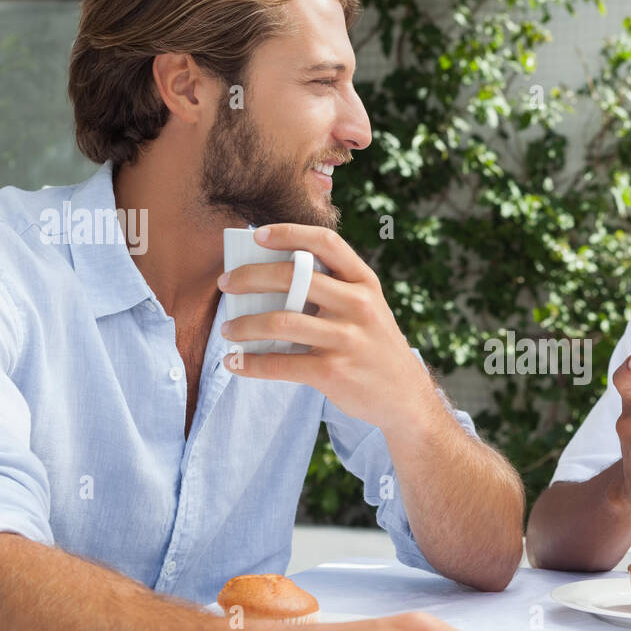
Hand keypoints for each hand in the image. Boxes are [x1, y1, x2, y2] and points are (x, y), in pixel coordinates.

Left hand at [218, 224, 435, 430]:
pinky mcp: (333, 372)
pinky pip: (280, 364)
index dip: (289, 233)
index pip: (326, 243)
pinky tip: (235, 362)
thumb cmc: (373, 345)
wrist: (404, 397)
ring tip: (227, 329)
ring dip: (244, 325)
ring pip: (281, 322)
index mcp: (364, 283)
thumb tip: (270, 274)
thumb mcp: (367, 308)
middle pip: (294, 277)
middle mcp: (359, 306)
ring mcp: (347, 340)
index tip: (257, 235)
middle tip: (226, 284)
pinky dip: (250, 363)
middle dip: (250, 277)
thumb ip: (332, 290)